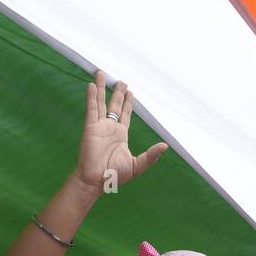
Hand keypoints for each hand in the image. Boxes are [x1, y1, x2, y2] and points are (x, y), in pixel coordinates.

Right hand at [75, 70, 168, 189]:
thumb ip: (150, 155)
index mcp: (121, 135)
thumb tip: (164, 146)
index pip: (125, 115)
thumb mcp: (137, 166)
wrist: (97, 181)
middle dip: (118, 93)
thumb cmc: (115, 176)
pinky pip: (91, 109)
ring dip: (102, 88)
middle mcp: (110, 128)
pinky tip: (92, 86)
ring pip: (101, 102)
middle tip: (121, 81)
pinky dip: (92, 97)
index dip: (128, 103)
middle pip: (114, 105)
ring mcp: (100, 126)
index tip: (131, 92)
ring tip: (102, 73)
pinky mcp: (90, 127)